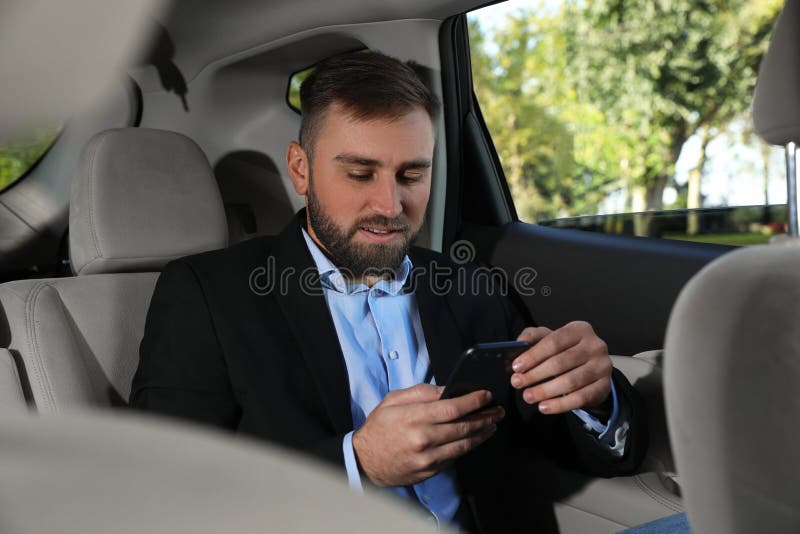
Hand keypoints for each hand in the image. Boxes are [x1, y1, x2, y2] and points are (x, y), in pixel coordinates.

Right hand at [351, 384, 503, 486]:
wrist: (364, 460)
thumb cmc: (379, 427)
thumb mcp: (393, 400)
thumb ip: (421, 393)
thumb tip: (447, 390)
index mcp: (414, 418)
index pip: (452, 408)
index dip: (473, 401)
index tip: (485, 395)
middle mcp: (423, 439)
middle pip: (463, 427)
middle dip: (484, 417)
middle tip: (497, 410)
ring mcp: (427, 458)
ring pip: (463, 445)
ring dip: (481, 434)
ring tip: (492, 424)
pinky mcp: (430, 471)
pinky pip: (454, 457)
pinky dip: (466, 447)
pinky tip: (474, 439)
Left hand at [510, 321, 611, 414]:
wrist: (592, 369)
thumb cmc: (566, 351)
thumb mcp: (551, 338)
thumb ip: (534, 336)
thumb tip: (520, 341)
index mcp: (580, 330)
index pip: (553, 342)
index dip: (533, 355)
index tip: (517, 366)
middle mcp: (595, 346)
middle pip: (560, 363)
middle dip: (535, 374)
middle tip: (517, 383)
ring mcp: (602, 367)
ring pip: (570, 382)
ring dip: (545, 391)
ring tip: (528, 396)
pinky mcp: (605, 387)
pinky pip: (580, 398)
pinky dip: (559, 405)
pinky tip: (544, 406)